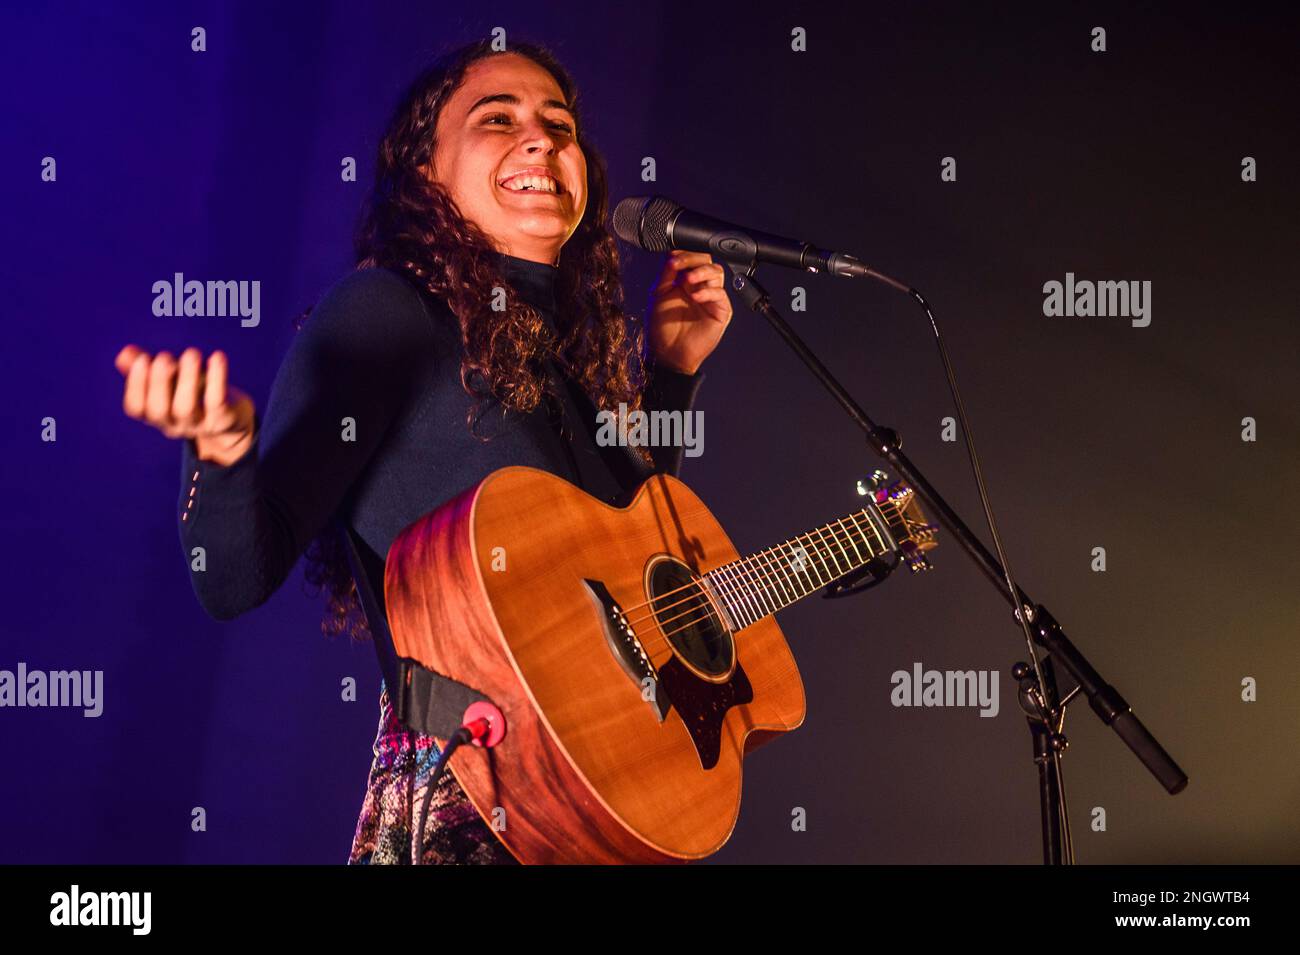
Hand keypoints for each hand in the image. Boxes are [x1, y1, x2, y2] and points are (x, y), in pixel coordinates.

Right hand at [115, 345, 255, 465]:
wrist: (234, 421)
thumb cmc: (196, 394)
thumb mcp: (173, 381)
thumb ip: (149, 367)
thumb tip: (125, 352)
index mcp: (156, 415)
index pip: (135, 407)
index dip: (135, 385)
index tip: (142, 359)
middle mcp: (174, 424)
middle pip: (158, 410)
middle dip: (158, 382)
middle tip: (163, 356)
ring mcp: (199, 424)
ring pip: (186, 408)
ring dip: (187, 379)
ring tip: (191, 353)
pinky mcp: (223, 419)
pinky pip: (216, 401)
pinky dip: (217, 378)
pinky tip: (217, 356)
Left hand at [646, 251, 732, 374]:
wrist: (667, 353)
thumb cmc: (662, 327)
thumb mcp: (658, 294)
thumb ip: (666, 274)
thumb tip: (672, 255)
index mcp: (685, 280)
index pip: (692, 257)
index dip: (684, 253)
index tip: (672, 256)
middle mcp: (700, 286)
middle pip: (706, 260)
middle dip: (692, 259)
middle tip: (678, 265)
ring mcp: (711, 298)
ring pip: (716, 272)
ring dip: (702, 272)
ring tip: (688, 279)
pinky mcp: (720, 311)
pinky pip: (720, 295)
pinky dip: (708, 292)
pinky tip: (695, 296)